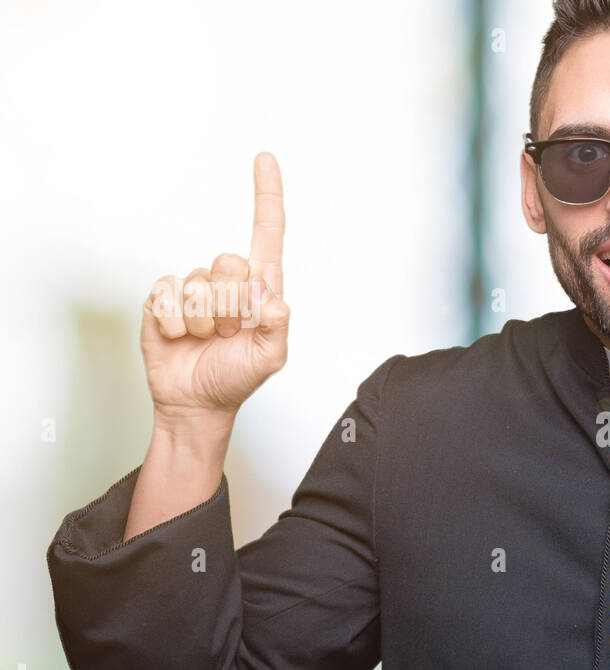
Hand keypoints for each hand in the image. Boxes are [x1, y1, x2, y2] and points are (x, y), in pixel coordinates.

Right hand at [141, 153, 289, 425]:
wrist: (195, 402)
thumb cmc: (236, 377)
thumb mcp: (269, 358)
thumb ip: (277, 327)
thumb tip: (272, 298)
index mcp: (261, 288)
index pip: (267, 233)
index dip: (267, 196)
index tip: (265, 158)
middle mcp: (228, 281)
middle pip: (229, 262)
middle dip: (229, 306)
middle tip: (229, 334)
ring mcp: (194, 288)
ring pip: (197, 285)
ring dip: (202, 322)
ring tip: (206, 340)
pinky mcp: (163, 298)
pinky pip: (166, 296)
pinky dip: (173, 324)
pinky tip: (179, 338)